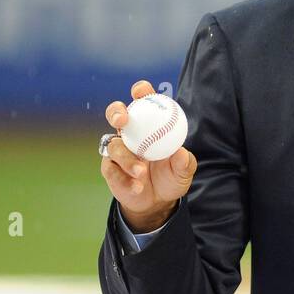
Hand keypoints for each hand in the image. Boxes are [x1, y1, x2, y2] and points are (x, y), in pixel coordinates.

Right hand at [100, 80, 196, 232]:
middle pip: (116, 114)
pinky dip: (125, 178)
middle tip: (123, 120)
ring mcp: (117, 150)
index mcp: (149, 124)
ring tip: (142, 172)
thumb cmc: (172, 176)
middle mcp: (130, 134)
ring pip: (114, 146)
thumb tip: (181, 152)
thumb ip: (184, 162)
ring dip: (127, 158)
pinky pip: (112, 170)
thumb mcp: (183, 171)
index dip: (140, 91)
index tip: (140, 91)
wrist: (158, 201)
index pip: (143, 101)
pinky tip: (137, 187)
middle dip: (116, 112)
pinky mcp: (109, 168)